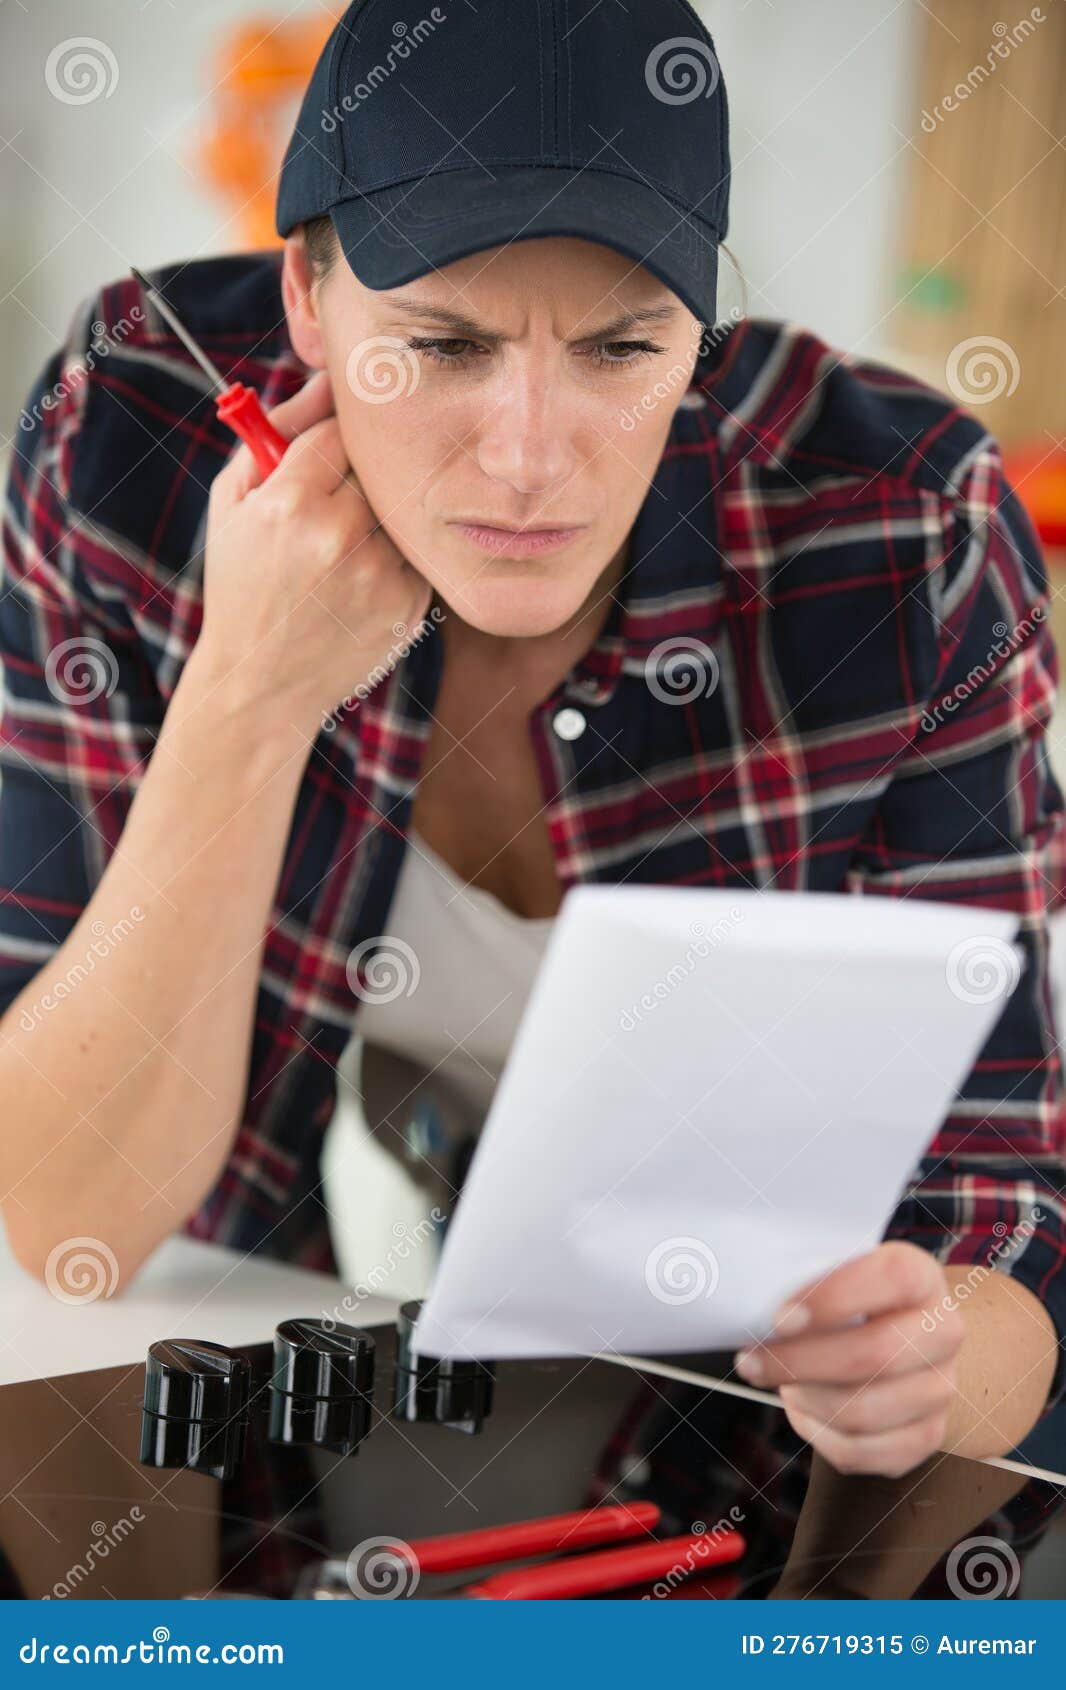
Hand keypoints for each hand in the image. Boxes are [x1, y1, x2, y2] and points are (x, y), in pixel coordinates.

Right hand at [200, 370, 431, 732]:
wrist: (261, 683)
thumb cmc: (241, 585)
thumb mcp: (232, 504)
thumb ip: (271, 433)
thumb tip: (322, 381)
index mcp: (289, 503)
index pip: (339, 431)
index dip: (333, 438)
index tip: (327, 450)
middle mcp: (339, 535)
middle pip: (374, 466)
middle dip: (355, 475)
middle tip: (333, 500)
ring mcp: (379, 573)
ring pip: (398, 508)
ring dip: (376, 516)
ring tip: (340, 548)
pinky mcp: (409, 604)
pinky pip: (413, 551)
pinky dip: (393, 556)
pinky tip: (358, 581)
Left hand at [734, 1242, 963, 1477]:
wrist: (901, 1340)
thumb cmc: (850, 1302)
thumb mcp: (838, 1272)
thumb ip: (807, 1277)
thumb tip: (749, 1299)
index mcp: (921, 1277)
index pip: (893, 1278)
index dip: (834, 1298)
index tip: (779, 1317)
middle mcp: (944, 1333)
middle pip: (872, 1355)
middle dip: (798, 1362)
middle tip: (749, 1361)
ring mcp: (939, 1389)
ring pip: (860, 1411)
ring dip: (804, 1398)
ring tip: (780, 1381)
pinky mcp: (925, 1437)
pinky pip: (859, 1451)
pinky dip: (817, 1433)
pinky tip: (804, 1408)